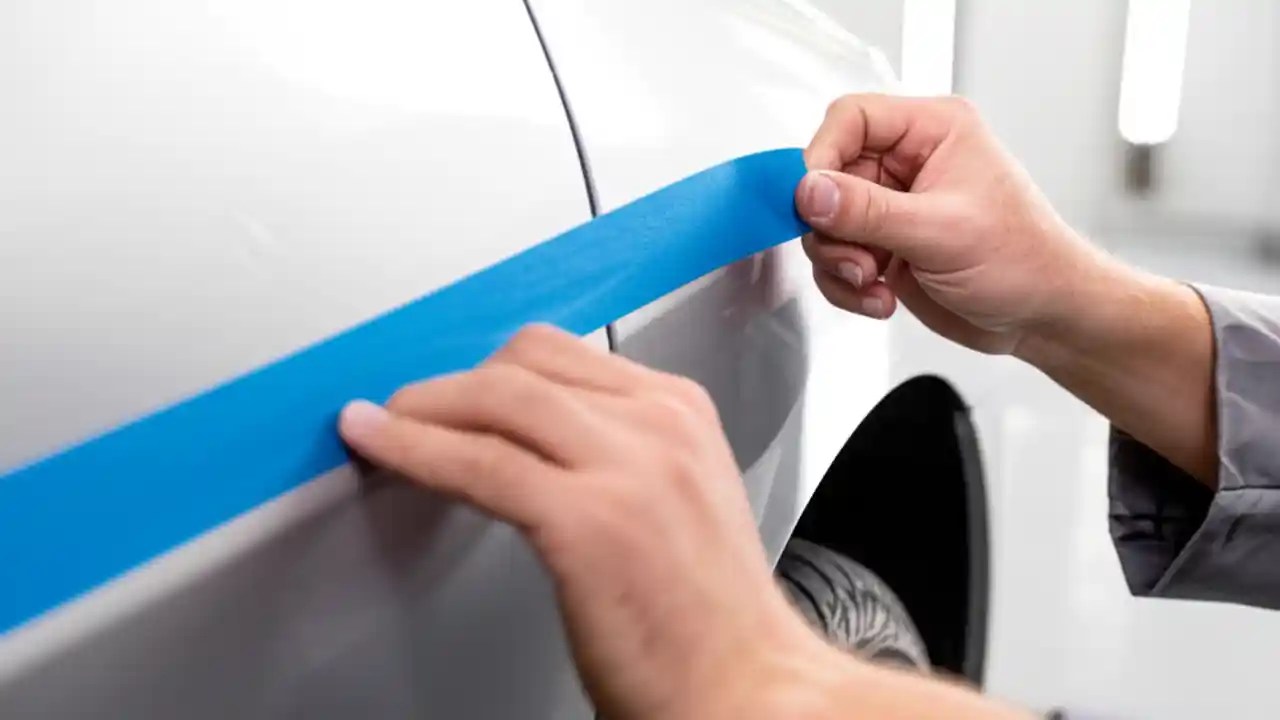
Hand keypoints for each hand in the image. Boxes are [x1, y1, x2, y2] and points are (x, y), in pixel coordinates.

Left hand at [336, 325, 829, 719]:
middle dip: (454, 383)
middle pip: (526, 361)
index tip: (453, 392)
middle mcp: (660, 424)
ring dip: (423, 407)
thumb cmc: (710, 621)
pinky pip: (477, 462)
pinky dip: (412, 448)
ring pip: (496, 398)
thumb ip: (615, 453)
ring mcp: (628, 467)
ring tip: (385, 426)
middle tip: (410, 411)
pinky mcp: (588, 520)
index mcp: (682, 413)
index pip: (564, 355)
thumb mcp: (674, 500)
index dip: (491, 371)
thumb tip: (527, 440)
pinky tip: (380, 444)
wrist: (749, 691)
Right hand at [794, 93, 1110, 354]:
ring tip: (872, 283)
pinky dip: (846, 286)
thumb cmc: (1024, 261)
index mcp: (933, 131)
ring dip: (837, 262)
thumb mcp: (941, 231)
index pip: (851, 118)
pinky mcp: (884, 246)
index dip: (822, 155)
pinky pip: (835, 258)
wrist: (1042, 316)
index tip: (812, 201)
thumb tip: (809, 191)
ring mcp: (893, 206)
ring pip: (825, 223)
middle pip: (828, 176)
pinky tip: (880, 299)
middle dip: (832, 227)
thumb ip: (867, 211)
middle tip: (856, 259)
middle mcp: (908, 162)